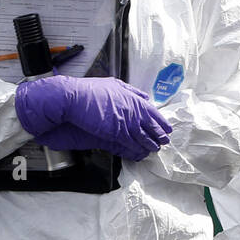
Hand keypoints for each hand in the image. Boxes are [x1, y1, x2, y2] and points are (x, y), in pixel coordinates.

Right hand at [17, 75, 171, 160]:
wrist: (72, 98)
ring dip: (150, 144)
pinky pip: (129, 143)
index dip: (160, 122)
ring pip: (142, 136)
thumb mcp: (113, 85)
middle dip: (158, 134)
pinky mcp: (114, 132)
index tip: (166, 128)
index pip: (151, 112)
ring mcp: (124, 121)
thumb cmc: (89, 91)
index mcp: (132, 98)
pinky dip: (136, 149)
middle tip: (165, 141)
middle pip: (150, 125)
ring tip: (155, 150)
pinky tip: (140, 154)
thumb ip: (130, 92)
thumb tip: (144, 97)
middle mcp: (131, 109)